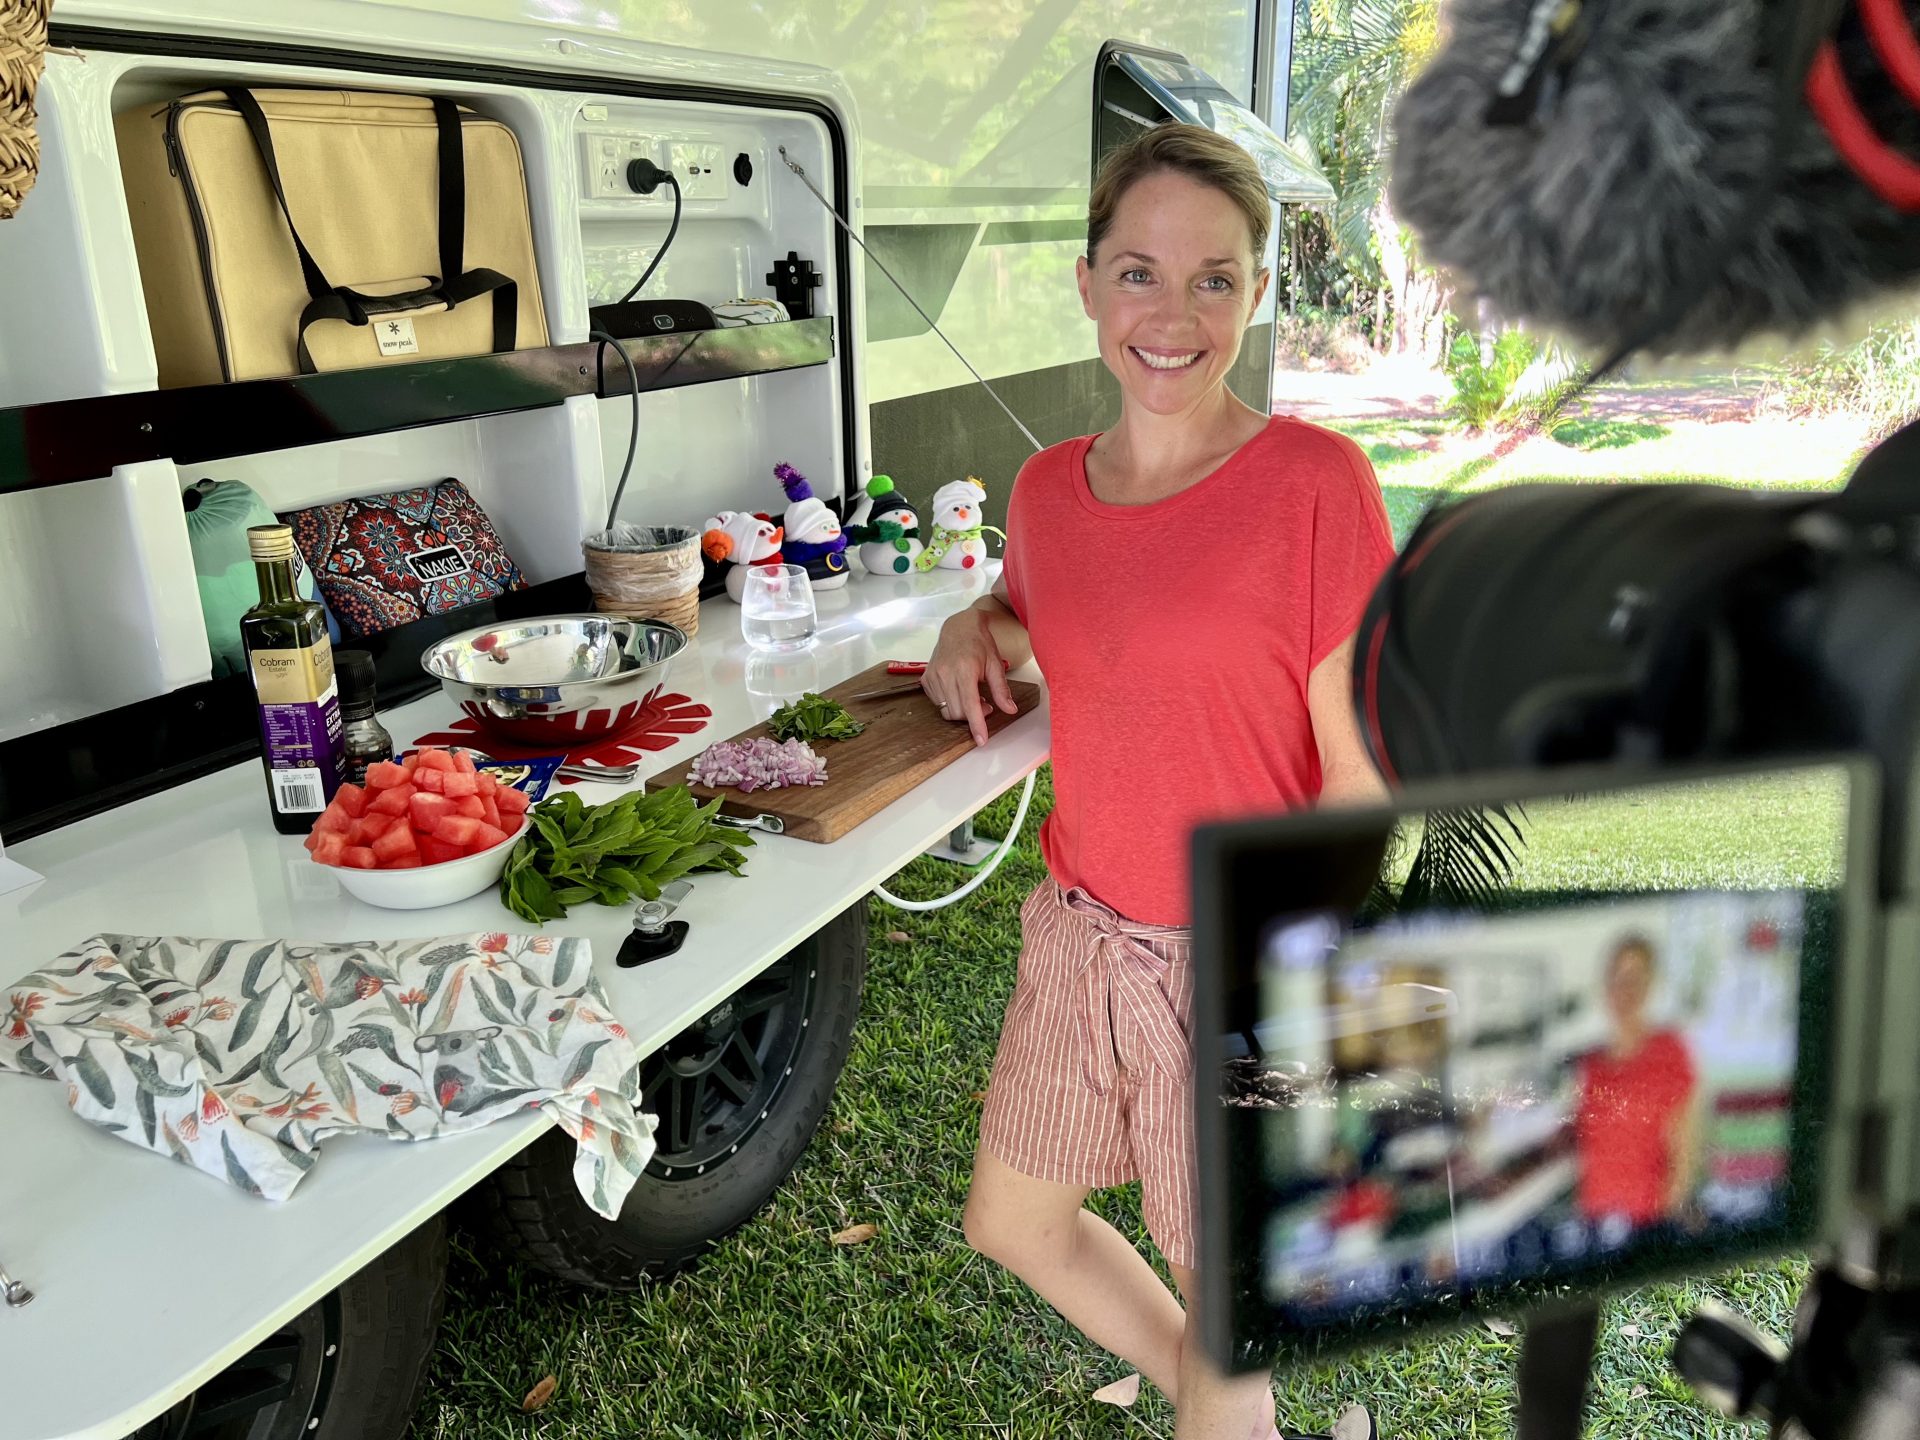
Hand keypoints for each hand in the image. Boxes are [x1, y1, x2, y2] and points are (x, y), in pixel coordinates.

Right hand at [924, 609, 1016, 745]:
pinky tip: (959, 691)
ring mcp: (933, 677)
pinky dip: (951, 703)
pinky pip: (938, 703)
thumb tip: (1010, 710)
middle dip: (973, 716)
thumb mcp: (995, 664)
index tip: (981, 740)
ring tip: (973, 696)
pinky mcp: (926, 679)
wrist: (958, 627)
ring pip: (947, 710)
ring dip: (962, 711)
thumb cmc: (979, 644)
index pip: (970, 704)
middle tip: (986, 704)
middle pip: (958, 712)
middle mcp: (945, 674)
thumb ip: (1001, 690)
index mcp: (964, 670)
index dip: (976, 724)